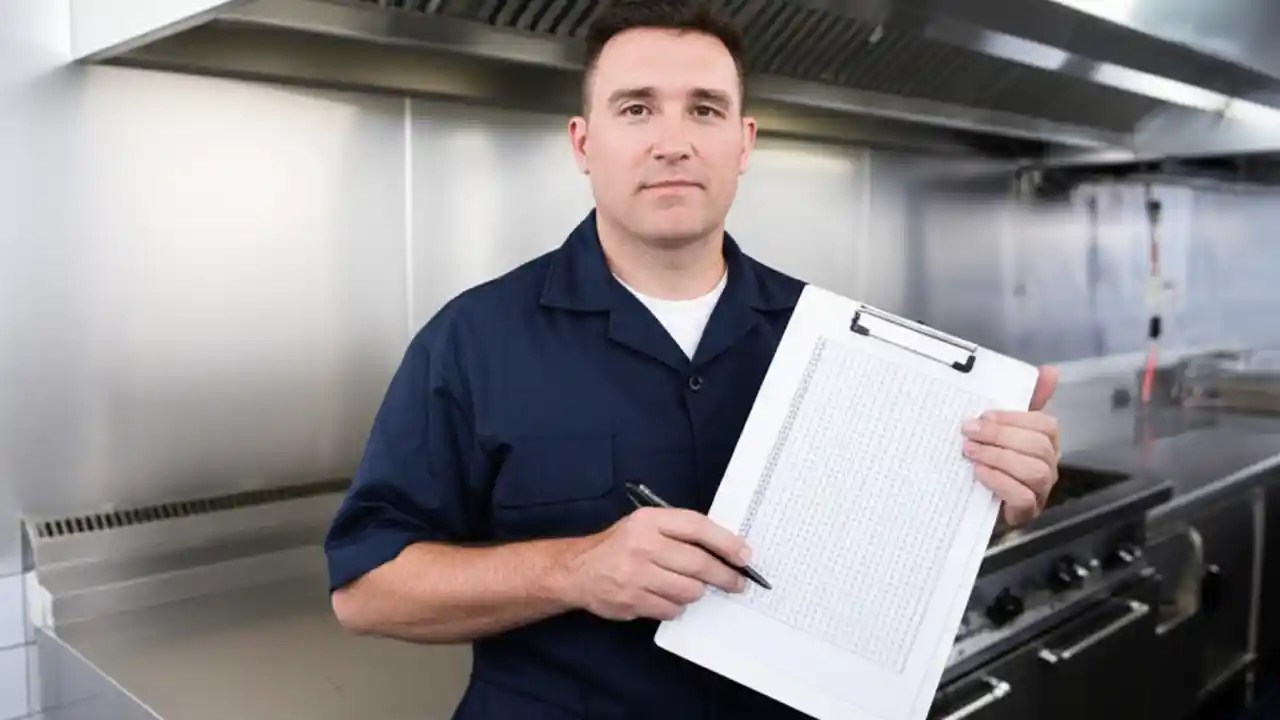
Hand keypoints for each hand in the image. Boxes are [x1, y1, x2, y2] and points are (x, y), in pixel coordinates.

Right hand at [559, 507, 750, 621]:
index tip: (745, 556)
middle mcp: (643, 545)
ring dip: (696, 592)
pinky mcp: (632, 600)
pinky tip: (668, 597)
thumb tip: (726, 549)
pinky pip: (672, 609)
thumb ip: (680, 531)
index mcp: (649, 520)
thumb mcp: (646, 524)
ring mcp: (636, 575)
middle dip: (725, 576)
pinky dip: (676, 606)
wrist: (578, 570)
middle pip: (699, 563)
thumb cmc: (621, 545)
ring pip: (689, 590)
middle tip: (737, 583)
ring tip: (691, 588)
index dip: (726, 542)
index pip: (697, 527)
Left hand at [962, 366, 1060, 526]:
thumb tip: (1049, 371)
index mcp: (1045, 442)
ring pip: (1035, 471)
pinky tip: (978, 473)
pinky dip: (1000, 481)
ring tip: (970, 452)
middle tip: (968, 432)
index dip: (1015, 418)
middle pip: (1040, 447)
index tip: (983, 415)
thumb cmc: (990, 458)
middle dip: (1001, 436)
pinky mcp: (1027, 512)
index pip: (1045, 424)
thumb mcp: (1000, 427)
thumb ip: (1023, 400)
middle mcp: (1048, 466)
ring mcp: (1040, 491)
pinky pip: (1023, 497)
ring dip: (999, 458)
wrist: (970, 501)